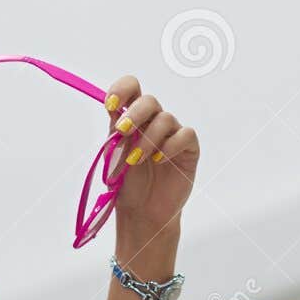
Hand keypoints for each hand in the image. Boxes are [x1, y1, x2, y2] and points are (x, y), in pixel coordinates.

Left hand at [105, 75, 198, 239]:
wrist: (141, 210)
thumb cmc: (126, 183)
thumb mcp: (113, 156)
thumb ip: (115, 132)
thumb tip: (114, 110)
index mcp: (132, 118)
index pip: (131, 88)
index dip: (122, 90)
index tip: (110, 105)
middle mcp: (153, 122)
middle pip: (149, 100)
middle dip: (134, 113)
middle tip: (122, 132)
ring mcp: (172, 133)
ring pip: (165, 118)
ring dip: (148, 139)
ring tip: (137, 160)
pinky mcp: (189, 148)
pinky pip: (185, 134)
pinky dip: (170, 146)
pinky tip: (158, 161)